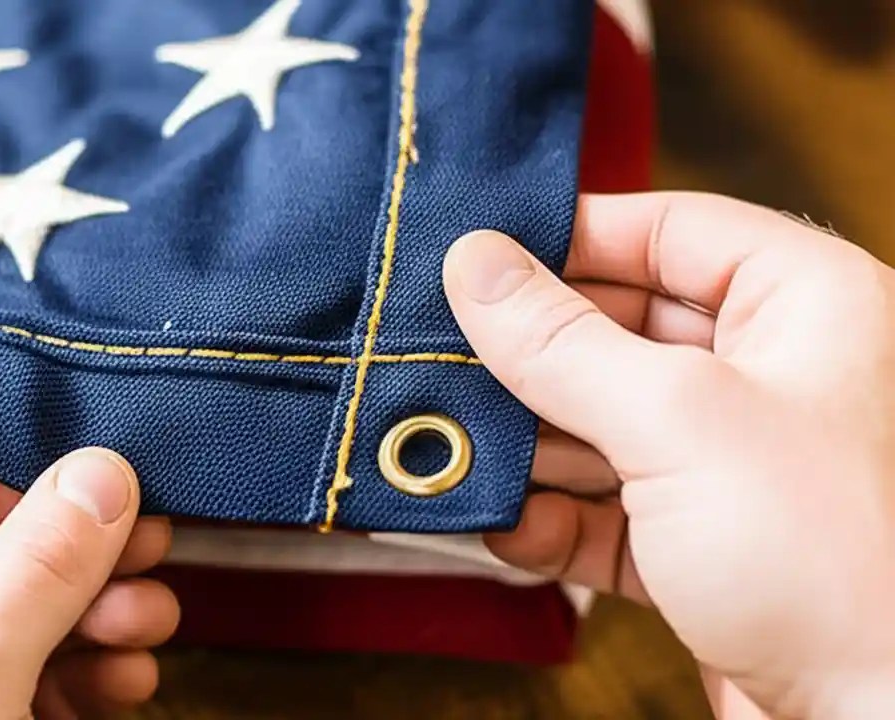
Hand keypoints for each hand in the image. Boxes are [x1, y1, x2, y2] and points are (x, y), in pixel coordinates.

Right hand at [443, 193, 894, 719]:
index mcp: (805, 307)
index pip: (670, 230)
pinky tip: (511, 528)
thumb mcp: (675, 422)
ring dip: (526, 444)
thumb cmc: (835, 564)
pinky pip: (606, 508)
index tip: (478, 255)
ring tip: (456, 448)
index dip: (571, 237)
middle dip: (530, 358)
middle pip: (620, 331)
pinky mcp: (701, 546)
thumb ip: (563, 342)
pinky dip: (552, 518)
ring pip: (602, 423)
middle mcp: (773, 378)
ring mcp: (733, 467)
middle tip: (443, 358)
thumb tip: (477, 265)